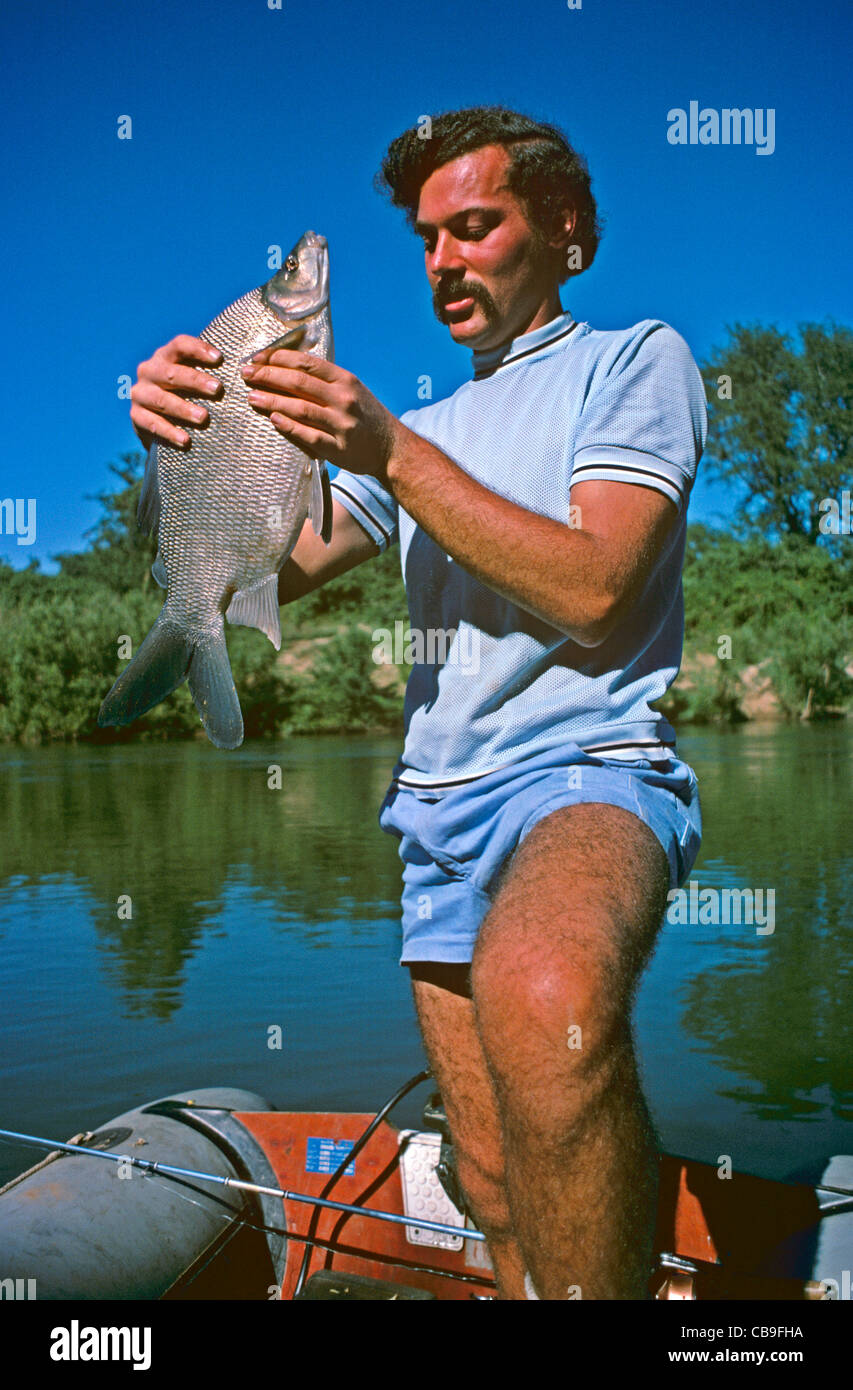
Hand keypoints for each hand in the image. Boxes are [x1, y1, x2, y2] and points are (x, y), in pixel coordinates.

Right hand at [130, 335, 223, 450]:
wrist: (157, 422)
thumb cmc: (186, 395)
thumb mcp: (194, 381)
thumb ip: (210, 372)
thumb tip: (248, 370)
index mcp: (165, 356)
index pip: (180, 345)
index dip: (198, 349)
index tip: (219, 359)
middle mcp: (149, 371)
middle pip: (171, 372)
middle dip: (195, 380)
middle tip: (217, 389)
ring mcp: (140, 394)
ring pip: (161, 399)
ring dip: (183, 408)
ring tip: (203, 418)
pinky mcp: (136, 416)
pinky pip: (152, 424)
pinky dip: (169, 432)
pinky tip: (186, 440)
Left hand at [241, 348, 400, 479]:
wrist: (392, 448)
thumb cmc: (366, 416)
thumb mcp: (351, 390)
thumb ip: (324, 381)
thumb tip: (286, 369)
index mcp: (345, 380)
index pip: (306, 363)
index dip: (278, 358)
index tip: (258, 358)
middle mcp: (343, 399)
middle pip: (299, 383)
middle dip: (268, 376)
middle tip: (247, 374)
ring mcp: (341, 424)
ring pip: (300, 408)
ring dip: (272, 400)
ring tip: (252, 396)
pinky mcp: (338, 448)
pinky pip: (308, 435)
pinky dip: (288, 426)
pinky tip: (272, 418)